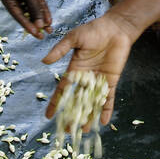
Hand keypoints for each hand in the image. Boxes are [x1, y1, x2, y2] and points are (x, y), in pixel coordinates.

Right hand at [0, 0, 51, 37]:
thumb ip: (35, 9)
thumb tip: (40, 26)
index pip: (18, 16)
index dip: (28, 26)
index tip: (37, 35)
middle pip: (26, 15)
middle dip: (36, 24)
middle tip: (43, 36)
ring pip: (34, 11)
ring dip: (41, 20)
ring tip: (49, 30)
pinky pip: (39, 5)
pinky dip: (44, 12)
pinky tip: (50, 20)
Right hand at [43, 12, 138, 127]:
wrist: (115, 28)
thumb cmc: (93, 30)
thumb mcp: (73, 38)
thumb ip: (60, 50)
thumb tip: (44, 62)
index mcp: (74, 70)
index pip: (62, 90)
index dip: (56, 103)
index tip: (49, 116)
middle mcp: (85, 79)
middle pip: (77, 101)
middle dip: (72, 116)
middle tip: (68, 131)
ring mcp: (98, 81)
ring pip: (92, 103)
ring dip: (89, 116)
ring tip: (84, 131)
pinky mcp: (111, 81)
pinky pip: (108, 98)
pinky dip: (106, 109)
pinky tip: (103, 122)